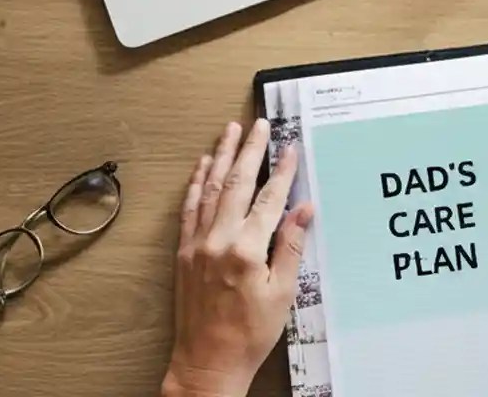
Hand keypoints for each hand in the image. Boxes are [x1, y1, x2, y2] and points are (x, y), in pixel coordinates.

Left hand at [162, 120, 313, 396]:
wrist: (208, 362)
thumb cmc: (249, 334)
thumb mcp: (283, 292)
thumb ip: (291, 246)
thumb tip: (304, 211)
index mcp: (246, 251)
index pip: (269, 199)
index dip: (282, 171)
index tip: (290, 147)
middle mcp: (218, 241)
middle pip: (236, 184)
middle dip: (249, 150)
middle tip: (258, 125)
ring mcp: (197, 245)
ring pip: (209, 190)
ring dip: (220, 157)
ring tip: (229, 131)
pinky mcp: (184, 253)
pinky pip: (189, 209)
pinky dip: (196, 183)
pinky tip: (202, 167)